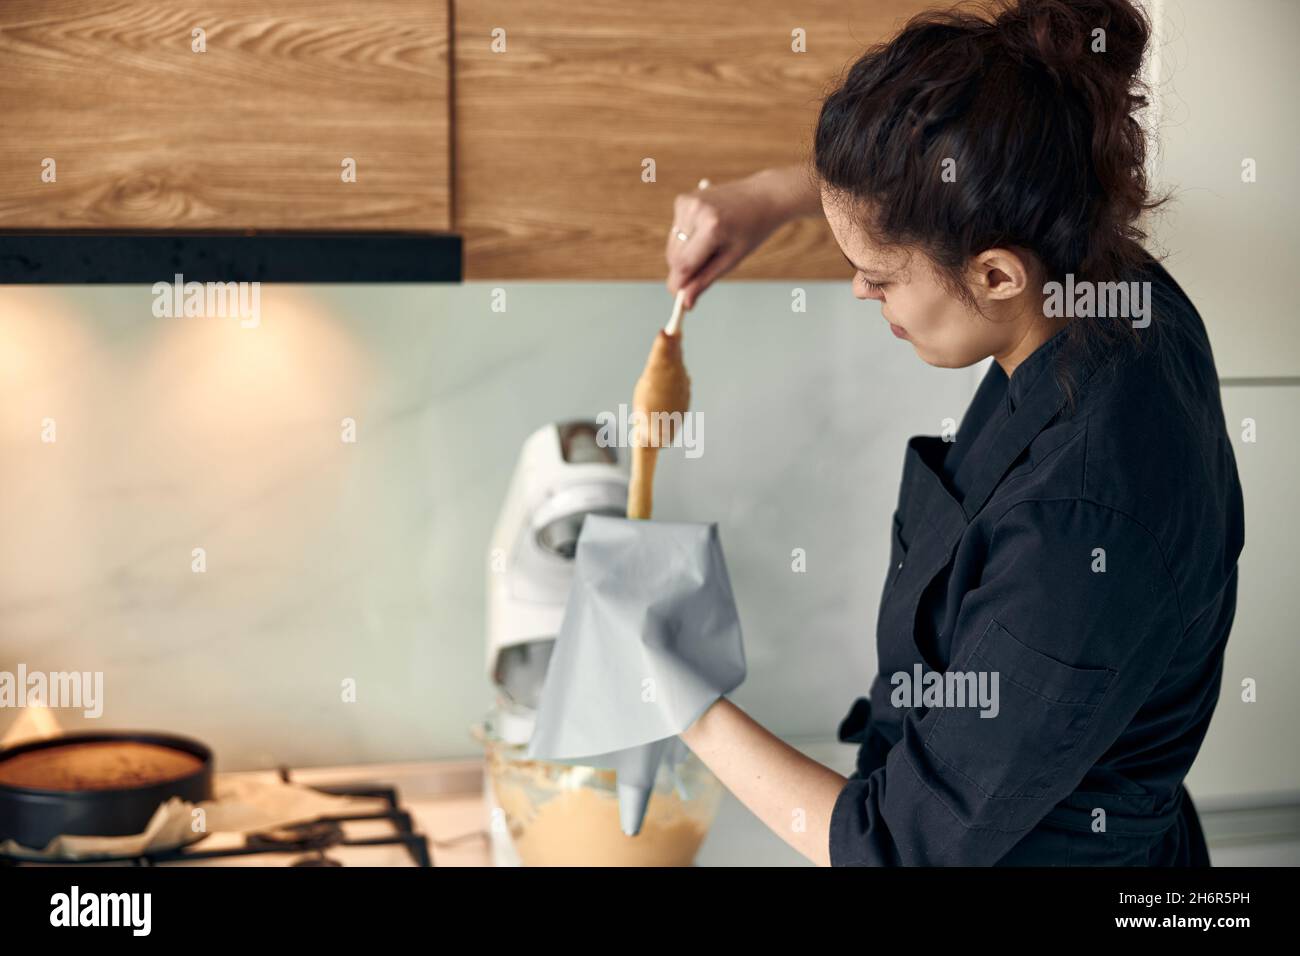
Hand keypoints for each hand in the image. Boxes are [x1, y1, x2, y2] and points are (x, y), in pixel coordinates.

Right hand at [665, 170, 796, 309]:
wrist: (762, 196)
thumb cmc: (751, 231)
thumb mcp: (732, 259)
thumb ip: (705, 280)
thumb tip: (685, 303)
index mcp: (711, 227)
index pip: (683, 265)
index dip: (679, 285)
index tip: (680, 301)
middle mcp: (695, 211)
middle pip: (674, 257)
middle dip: (684, 271)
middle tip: (704, 272)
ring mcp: (687, 203)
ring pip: (673, 246)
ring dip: (685, 254)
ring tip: (713, 245)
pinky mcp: (682, 200)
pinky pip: (675, 232)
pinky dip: (686, 239)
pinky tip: (707, 230)